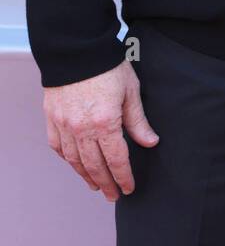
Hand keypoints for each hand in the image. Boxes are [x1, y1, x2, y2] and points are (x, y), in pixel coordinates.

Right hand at [43, 59, 158, 201]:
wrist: (77, 49)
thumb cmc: (108, 66)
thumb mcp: (131, 91)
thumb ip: (138, 120)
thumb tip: (150, 142)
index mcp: (105, 122)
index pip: (116, 160)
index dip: (123, 177)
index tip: (128, 189)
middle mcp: (82, 128)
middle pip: (95, 165)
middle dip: (106, 183)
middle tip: (113, 196)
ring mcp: (64, 124)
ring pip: (74, 160)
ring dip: (86, 175)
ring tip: (96, 185)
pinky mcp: (52, 118)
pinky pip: (58, 146)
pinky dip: (67, 159)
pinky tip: (75, 164)